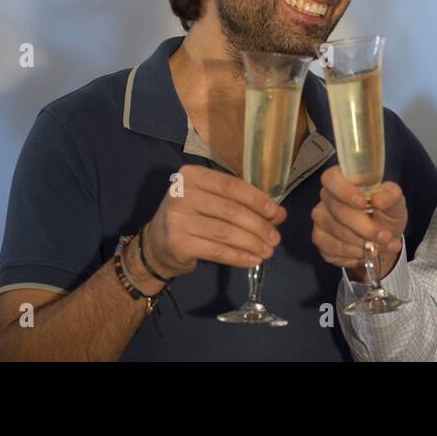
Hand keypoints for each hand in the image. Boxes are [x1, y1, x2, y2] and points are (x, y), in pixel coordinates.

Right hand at [142, 165, 287, 277]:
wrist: (157, 243)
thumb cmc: (191, 216)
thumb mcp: (212, 201)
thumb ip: (243, 203)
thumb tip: (279, 213)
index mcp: (192, 175)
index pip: (231, 186)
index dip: (256, 199)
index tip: (275, 212)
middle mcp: (182, 193)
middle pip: (230, 210)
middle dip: (258, 225)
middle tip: (275, 237)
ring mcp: (177, 219)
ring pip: (225, 232)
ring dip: (252, 243)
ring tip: (268, 251)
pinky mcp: (178, 243)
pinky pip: (216, 250)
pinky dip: (238, 256)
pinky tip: (253, 260)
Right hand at [311, 167, 407, 280]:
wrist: (383, 239)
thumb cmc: (386, 214)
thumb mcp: (396, 203)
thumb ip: (391, 196)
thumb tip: (378, 199)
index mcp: (343, 180)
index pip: (331, 178)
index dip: (344, 191)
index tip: (364, 203)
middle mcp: (327, 197)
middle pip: (338, 211)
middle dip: (365, 228)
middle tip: (385, 236)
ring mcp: (321, 219)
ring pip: (336, 233)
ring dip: (362, 244)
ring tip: (380, 247)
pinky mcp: (320, 239)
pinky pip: (333, 250)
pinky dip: (354, 255)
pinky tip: (365, 253)